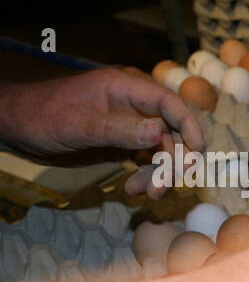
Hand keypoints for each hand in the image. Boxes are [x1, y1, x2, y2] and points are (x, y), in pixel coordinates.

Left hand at [0, 68, 203, 198]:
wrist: (15, 127)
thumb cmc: (41, 117)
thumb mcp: (79, 124)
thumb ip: (120, 128)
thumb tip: (160, 133)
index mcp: (124, 87)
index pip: (169, 103)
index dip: (188, 126)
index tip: (197, 153)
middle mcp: (132, 104)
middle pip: (171, 130)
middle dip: (174, 160)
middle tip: (166, 185)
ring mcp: (128, 123)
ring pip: (161, 149)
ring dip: (159, 173)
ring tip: (145, 194)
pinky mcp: (121, 141)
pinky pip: (145, 158)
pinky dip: (145, 175)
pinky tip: (134, 189)